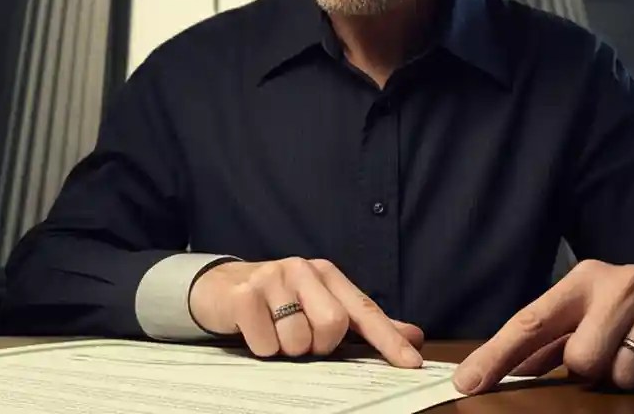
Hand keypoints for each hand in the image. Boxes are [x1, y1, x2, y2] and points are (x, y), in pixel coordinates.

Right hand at [189, 257, 423, 367]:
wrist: (219, 287)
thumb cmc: (277, 301)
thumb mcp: (319, 305)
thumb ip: (363, 322)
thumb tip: (414, 336)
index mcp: (327, 274)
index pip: (364, 310)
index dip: (388, 339)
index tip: (410, 364)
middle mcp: (302, 270)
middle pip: (333, 326)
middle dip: (318, 345)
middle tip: (302, 339)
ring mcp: (272, 278)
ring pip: (297, 340)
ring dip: (286, 349)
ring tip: (275, 333)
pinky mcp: (244, 294)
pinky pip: (266, 342)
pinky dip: (262, 348)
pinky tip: (255, 333)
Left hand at [453, 260, 633, 393]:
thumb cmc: (632, 316)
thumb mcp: (588, 317)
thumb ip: (544, 343)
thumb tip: (487, 372)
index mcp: (585, 279)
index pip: (531, 322)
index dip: (497, 356)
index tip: (467, 384)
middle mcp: (624, 281)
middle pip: (583, 359)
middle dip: (596, 371)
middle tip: (615, 355)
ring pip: (627, 375)